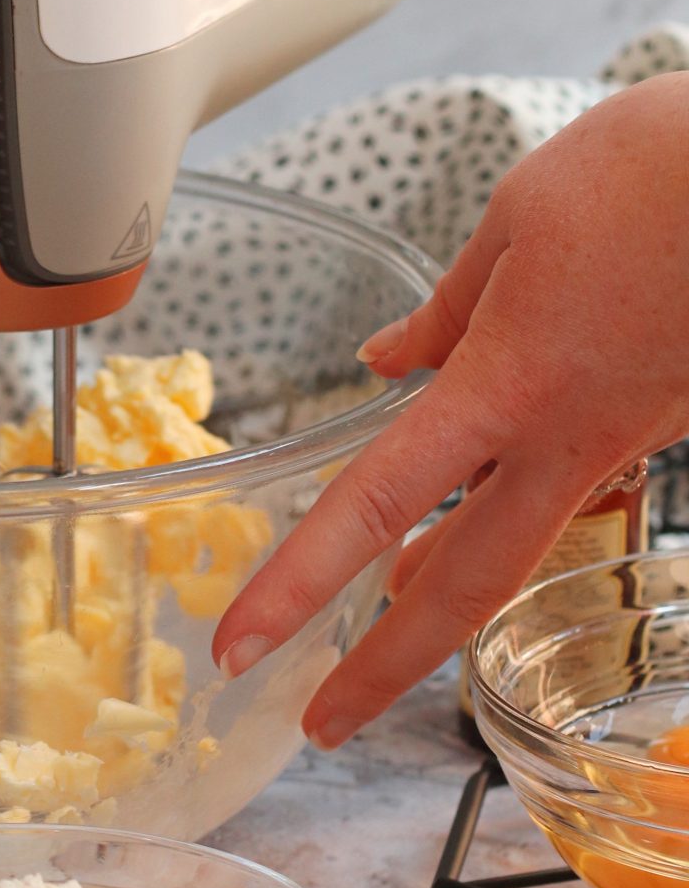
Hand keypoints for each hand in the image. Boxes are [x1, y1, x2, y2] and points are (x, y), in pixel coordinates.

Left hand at [212, 74, 688, 746]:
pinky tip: (502, 464)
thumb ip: (448, 308)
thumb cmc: (663, 167)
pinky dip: (525, 481)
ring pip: (525, 534)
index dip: (298, 583)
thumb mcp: (521, 216)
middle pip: (466, 584)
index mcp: (509, 382)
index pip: (376, 504)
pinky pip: (579, 469)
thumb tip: (388, 359)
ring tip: (394, 605)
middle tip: (325, 720)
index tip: (241, 644)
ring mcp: (633, 439)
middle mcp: (572, 436)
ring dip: (452, 575)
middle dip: (387, 665)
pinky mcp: (673, 421)